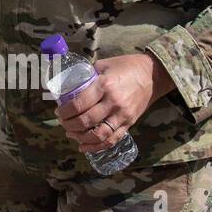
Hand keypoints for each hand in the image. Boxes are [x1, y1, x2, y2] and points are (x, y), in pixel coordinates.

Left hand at [53, 54, 174, 153]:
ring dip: (81, 137)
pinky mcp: (130, 123)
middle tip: (62, 123)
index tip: (58, 112)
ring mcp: (123, 115)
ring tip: (71, 134)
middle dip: (69, 125)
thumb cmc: (126, 66)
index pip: (79, 103)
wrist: (153, 75)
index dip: (65, 111)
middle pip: (86, 120)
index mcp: (104, 85)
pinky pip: (112, 139)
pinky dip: (97, 146)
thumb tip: (70, 83)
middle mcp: (113, 102)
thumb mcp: (104, 65)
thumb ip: (88, 74)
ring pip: (98, 134)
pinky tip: (85, 146)